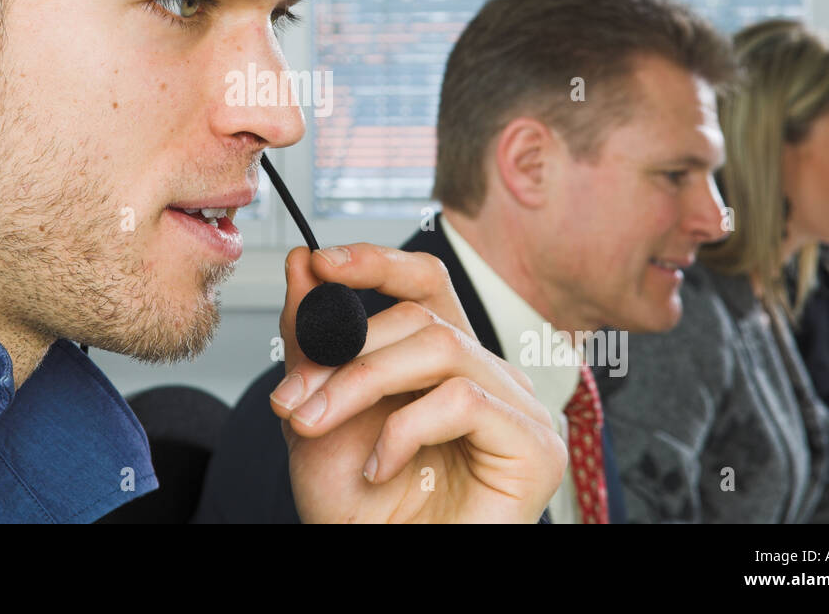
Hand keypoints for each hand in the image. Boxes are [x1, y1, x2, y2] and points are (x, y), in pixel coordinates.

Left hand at [271, 243, 565, 522]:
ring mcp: (518, 407)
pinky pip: (464, 399)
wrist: (379, 566)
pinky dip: (406, 429)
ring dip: (362, 383)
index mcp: (442, 360)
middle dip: (344, 351)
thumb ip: (312, 341)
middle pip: (421, 318)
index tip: (321, 263)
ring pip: (441, 348)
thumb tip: (303, 265)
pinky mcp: (535, 446)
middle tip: (292, 398)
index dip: (378, 262)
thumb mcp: (316, 412)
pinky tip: (382, 465)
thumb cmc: (359, 509)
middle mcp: (486, 375)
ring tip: (317, 426)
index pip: (425, 283)